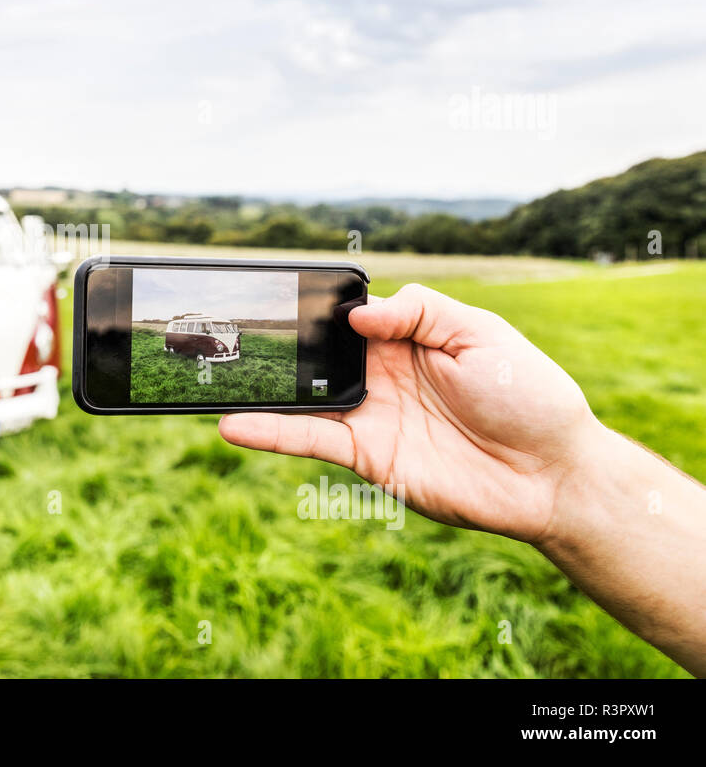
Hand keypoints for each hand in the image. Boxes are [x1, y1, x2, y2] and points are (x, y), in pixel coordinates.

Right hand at [219, 283, 602, 542]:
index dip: (317, 302)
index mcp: (408, 335)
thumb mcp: (482, 334)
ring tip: (213, 377)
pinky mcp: (368, 455)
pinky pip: (311, 441)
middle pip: (316, 351)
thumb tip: (359, 314)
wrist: (552, 475)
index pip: (349, 311)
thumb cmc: (528, 395)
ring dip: (260, 389)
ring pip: (302, 397)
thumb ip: (421, 311)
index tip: (277, 291)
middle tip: (222, 331)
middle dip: (274, 343)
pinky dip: (270, 433)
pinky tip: (233, 425)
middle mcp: (381, 373)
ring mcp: (370, 414)